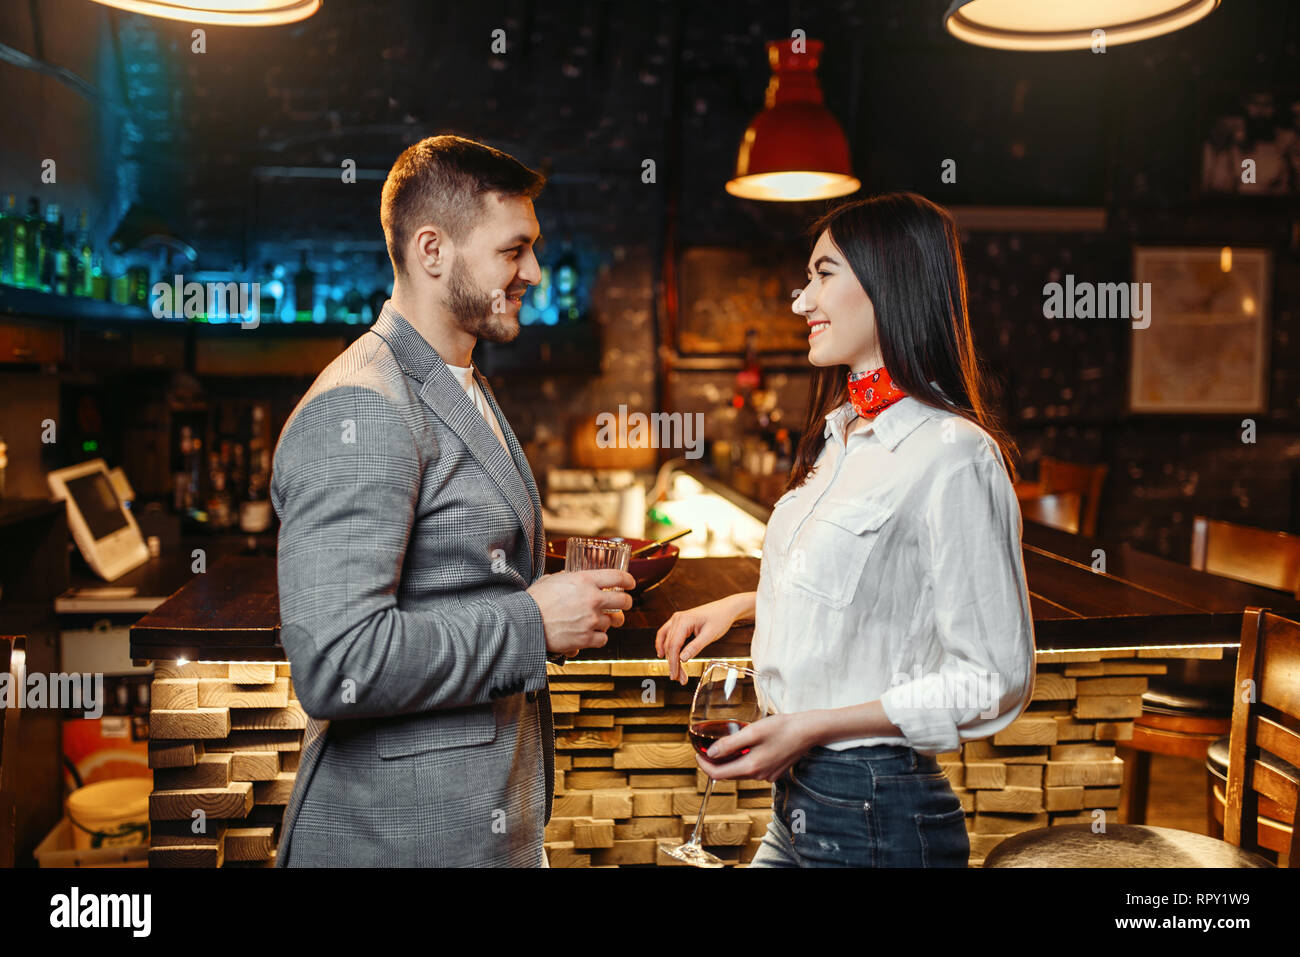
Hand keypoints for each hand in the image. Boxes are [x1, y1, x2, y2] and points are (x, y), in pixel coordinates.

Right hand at [527, 569, 635, 657]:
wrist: (525, 623)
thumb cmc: (534, 600)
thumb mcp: (551, 580)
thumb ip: (566, 577)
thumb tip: (569, 577)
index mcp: (585, 580)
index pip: (618, 577)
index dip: (628, 580)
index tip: (631, 584)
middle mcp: (592, 599)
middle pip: (624, 601)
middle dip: (626, 603)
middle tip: (623, 605)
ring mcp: (591, 620)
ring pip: (612, 622)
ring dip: (606, 622)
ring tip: (596, 621)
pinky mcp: (586, 638)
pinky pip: (603, 639)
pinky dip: (598, 638)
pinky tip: (589, 635)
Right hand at [654, 594, 745, 683]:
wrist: (726, 609)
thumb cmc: (720, 619)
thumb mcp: (710, 635)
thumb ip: (695, 647)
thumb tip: (682, 659)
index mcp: (684, 620)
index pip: (673, 645)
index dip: (673, 662)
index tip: (675, 675)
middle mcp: (677, 619)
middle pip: (669, 645)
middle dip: (672, 663)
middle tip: (678, 678)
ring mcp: (677, 620)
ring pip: (667, 641)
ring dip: (669, 657)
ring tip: (675, 671)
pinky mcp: (679, 622)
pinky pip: (667, 635)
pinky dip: (665, 646)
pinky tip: (664, 654)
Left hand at [695, 712, 816, 782]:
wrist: (809, 731)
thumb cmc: (783, 728)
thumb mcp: (753, 732)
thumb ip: (731, 744)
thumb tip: (711, 753)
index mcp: (751, 767)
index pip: (718, 774)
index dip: (704, 765)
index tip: (697, 753)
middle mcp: (759, 776)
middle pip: (729, 774)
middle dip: (715, 763)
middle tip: (706, 749)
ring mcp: (767, 775)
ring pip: (740, 771)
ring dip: (730, 761)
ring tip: (724, 745)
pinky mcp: (774, 771)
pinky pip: (752, 768)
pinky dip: (743, 760)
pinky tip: (745, 747)